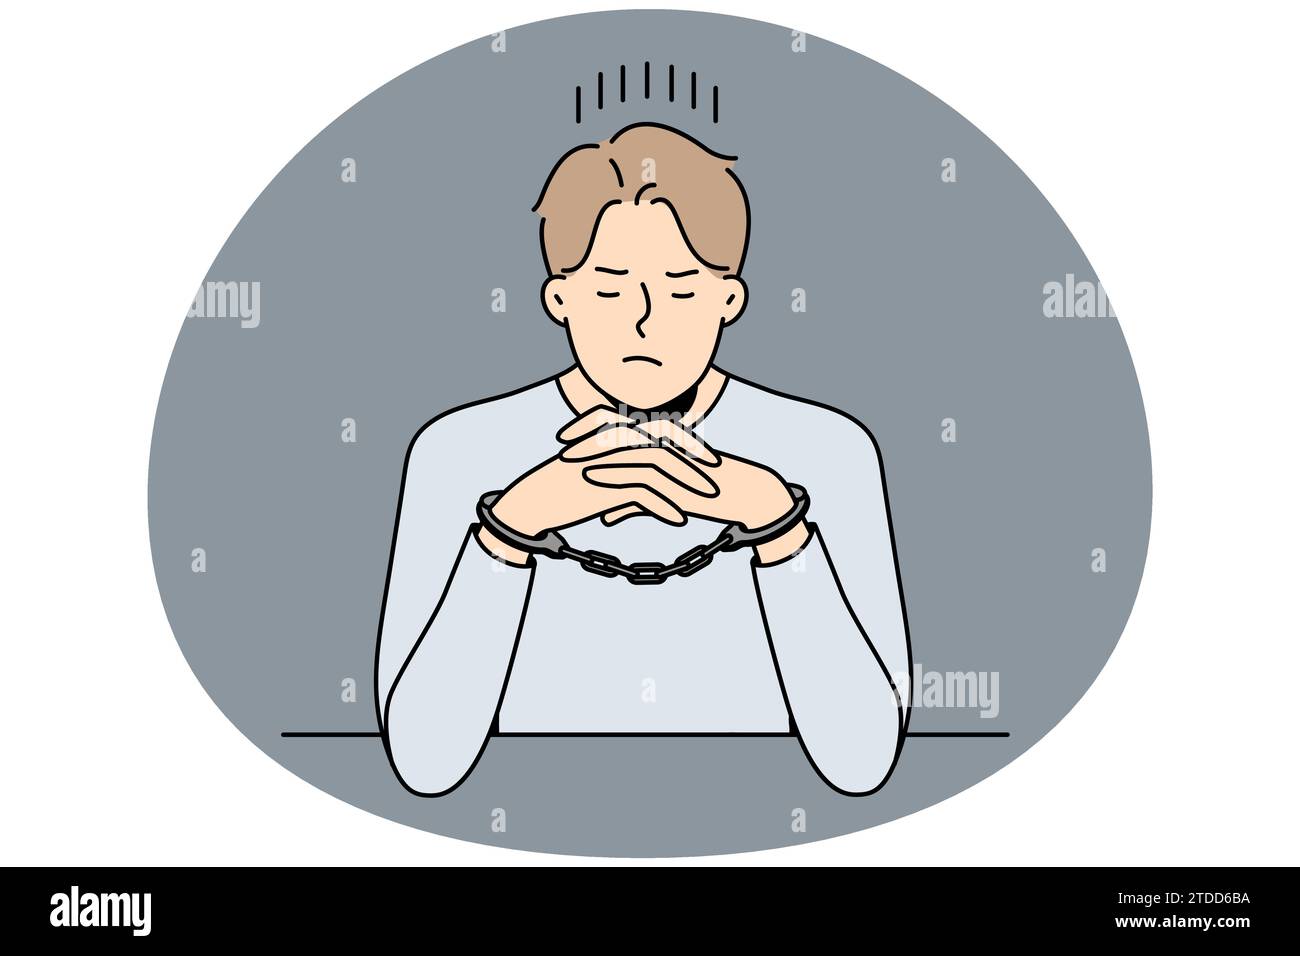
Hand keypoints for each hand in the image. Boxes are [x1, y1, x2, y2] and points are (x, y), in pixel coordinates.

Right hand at [478, 406, 717, 563]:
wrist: (531, 502)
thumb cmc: (565, 490)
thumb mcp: (601, 476)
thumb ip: (627, 473)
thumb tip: (652, 487)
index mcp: (614, 431)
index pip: (659, 428)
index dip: (687, 441)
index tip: (708, 459)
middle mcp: (613, 440)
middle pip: (664, 441)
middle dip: (694, 457)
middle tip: (716, 476)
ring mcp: (608, 460)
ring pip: (658, 466)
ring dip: (685, 484)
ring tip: (705, 501)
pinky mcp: (602, 483)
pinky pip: (641, 493)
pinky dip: (662, 506)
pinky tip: (678, 520)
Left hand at [559, 407, 809, 562]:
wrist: (747, 495)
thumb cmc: (707, 496)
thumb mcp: (664, 499)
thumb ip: (635, 502)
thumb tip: (608, 514)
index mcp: (660, 439)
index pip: (619, 423)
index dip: (590, 426)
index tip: (565, 438)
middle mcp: (664, 441)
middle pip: (618, 429)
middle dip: (586, 435)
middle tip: (560, 446)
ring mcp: (671, 455)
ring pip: (626, 448)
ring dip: (595, 454)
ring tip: (568, 464)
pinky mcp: (679, 474)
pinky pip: (642, 471)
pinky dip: (617, 475)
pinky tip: (594, 479)